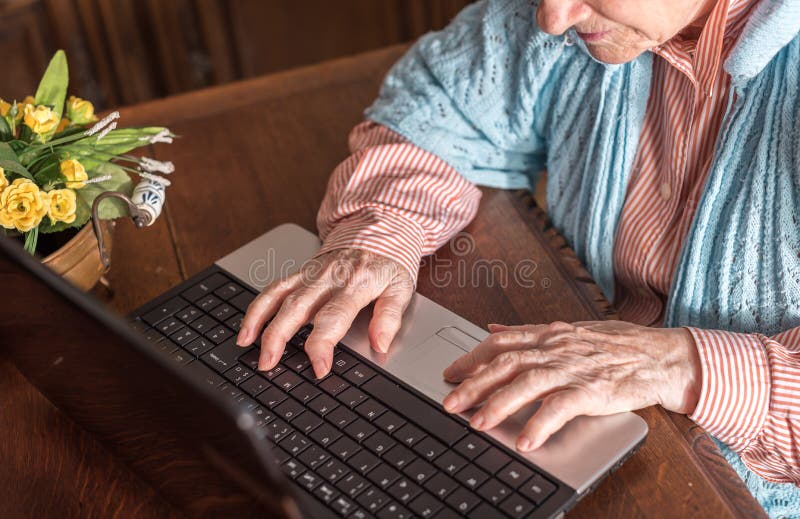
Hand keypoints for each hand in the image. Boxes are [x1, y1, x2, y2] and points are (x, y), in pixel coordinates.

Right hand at [237, 248, 413, 377]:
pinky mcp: (301, 272)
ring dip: (261, 321)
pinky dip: (258, 307)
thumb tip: (380, 345)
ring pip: (280, 296)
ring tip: (247, 345)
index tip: (319, 368)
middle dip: (279, 336)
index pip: (334, 317)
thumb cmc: (388, 264)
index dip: (323, 344)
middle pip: (297, 307)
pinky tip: (248, 328)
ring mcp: (311, 275)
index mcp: (355, 285)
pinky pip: (274, 288)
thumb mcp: (401, 289)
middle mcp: (328, 279)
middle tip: (268, 363)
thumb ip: (390, 318)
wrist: (379, 230)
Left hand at [441, 321, 700, 451]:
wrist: (661, 356)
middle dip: (473, 383)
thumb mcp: (568, 331)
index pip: (501, 342)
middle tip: (449, 402)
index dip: (472, 357)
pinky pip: (562, 406)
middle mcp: (556, 348)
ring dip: (499, 403)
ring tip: (478, 423)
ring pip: (528, 382)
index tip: (450, 373)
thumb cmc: (615, 345)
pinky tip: (525, 440)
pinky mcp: (594, 389)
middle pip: (506, 363)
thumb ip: (528, 332)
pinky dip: (541, 423)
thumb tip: (493, 329)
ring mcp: (574, 368)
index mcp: (548, 334)